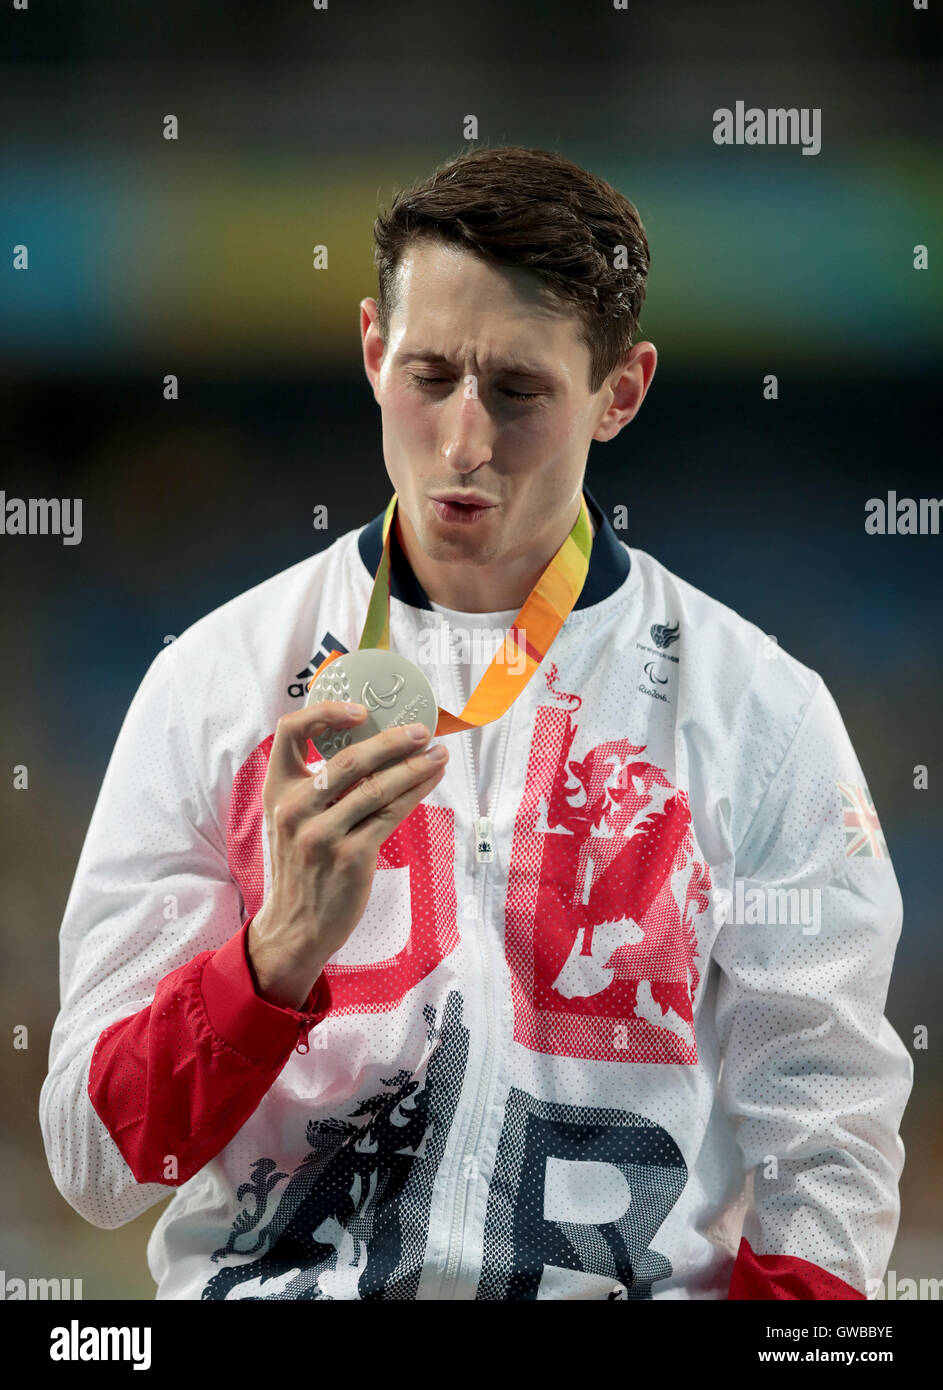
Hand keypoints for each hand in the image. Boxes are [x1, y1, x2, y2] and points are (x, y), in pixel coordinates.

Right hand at [247, 701, 448, 1008]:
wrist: (294, 926)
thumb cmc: (300, 866)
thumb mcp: (290, 821)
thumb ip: (314, 786)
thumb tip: (370, 747)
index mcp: (277, 791)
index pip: (289, 731)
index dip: (325, 712)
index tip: (360, 710)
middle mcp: (295, 808)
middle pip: (349, 758)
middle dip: (392, 740)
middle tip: (421, 730)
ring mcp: (322, 834)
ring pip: (377, 786)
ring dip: (414, 766)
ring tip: (438, 754)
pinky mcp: (351, 856)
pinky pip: (390, 814)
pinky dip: (415, 793)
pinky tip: (430, 780)